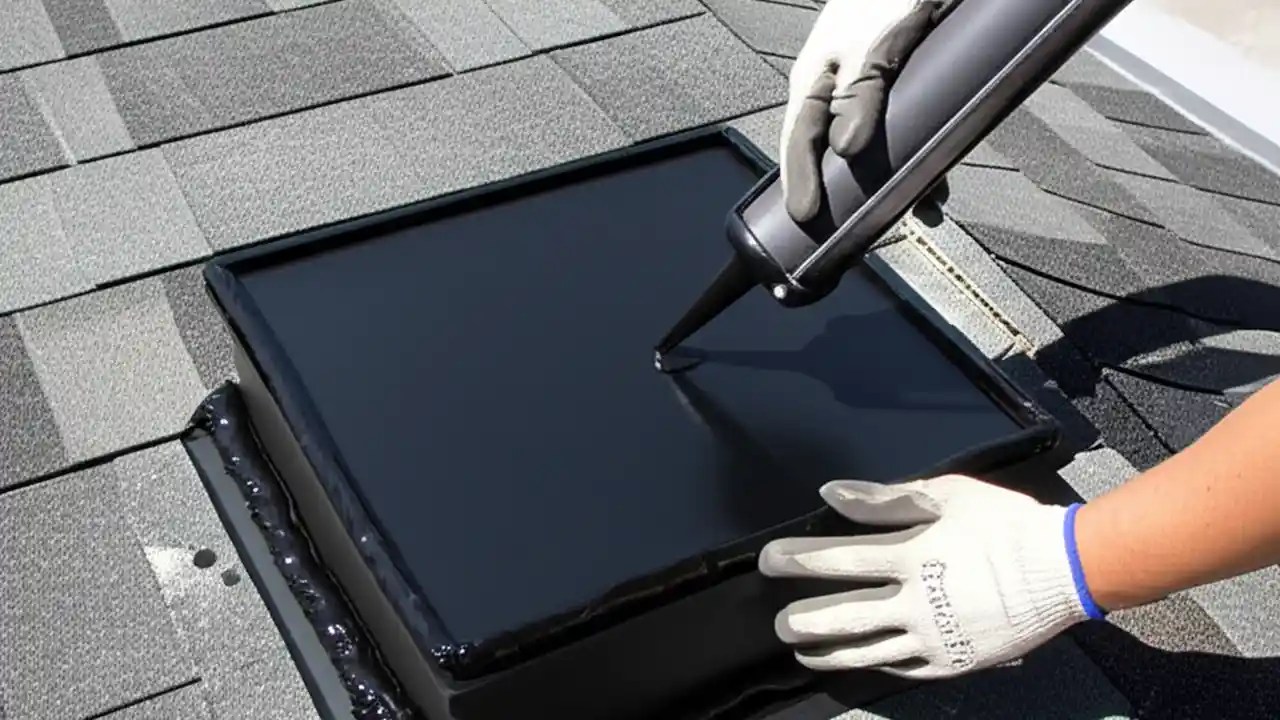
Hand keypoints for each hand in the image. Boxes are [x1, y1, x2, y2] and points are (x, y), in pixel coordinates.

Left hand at [758, 475, 1104, 678]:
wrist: (1065, 569)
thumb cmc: (1003, 523)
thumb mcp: (944, 494)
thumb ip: (884, 498)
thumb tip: (832, 494)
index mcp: (913, 555)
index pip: (839, 560)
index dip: (798, 560)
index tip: (768, 560)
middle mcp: (917, 601)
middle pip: (844, 615)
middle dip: (804, 620)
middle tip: (779, 622)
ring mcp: (934, 636)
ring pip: (868, 650)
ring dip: (829, 651)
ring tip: (803, 650)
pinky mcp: (953, 661)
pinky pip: (903, 666)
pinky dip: (874, 664)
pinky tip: (859, 660)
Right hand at [781, 0, 949, 222]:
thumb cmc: (881, 0)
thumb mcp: (871, 46)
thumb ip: (860, 96)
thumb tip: (847, 151)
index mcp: (815, 83)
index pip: (798, 142)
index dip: (799, 181)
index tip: (805, 217)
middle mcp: (837, 93)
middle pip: (835, 155)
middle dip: (850, 194)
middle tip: (861, 230)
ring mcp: (867, 93)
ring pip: (874, 148)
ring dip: (895, 180)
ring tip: (921, 208)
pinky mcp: (897, 90)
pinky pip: (904, 133)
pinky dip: (919, 157)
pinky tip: (938, 178)